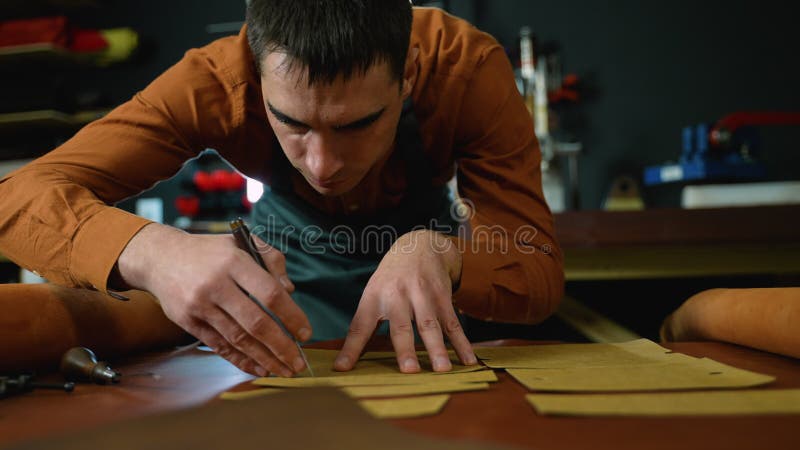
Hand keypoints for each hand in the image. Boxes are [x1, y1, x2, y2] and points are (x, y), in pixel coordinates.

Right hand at [117, 223, 311, 376]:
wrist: (160, 258)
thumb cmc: (210, 251)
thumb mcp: (241, 241)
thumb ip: (271, 259)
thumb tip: (290, 290)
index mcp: (234, 262)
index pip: (269, 293)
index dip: (291, 316)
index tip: (306, 333)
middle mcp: (216, 284)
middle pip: (256, 322)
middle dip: (281, 346)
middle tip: (299, 362)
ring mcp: (200, 305)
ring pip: (238, 339)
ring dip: (264, 358)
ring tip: (284, 370)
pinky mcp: (187, 321)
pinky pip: (219, 346)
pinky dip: (240, 360)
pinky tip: (259, 368)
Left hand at [334, 230, 477, 372]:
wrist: (419, 246)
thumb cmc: (391, 280)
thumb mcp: (372, 294)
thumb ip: (362, 325)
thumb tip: (344, 361)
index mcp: (374, 298)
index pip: (360, 326)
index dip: (351, 348)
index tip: (342, 368)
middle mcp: (397, 295)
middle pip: (401, 326)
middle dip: (406, 349)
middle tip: (409, 371)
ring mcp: (422, 295)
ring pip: (430, 325)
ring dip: (437, 348)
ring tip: (442, 369)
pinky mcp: (442, 296)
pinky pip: (452, 323)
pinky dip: (462, 343)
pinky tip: (468, 360)